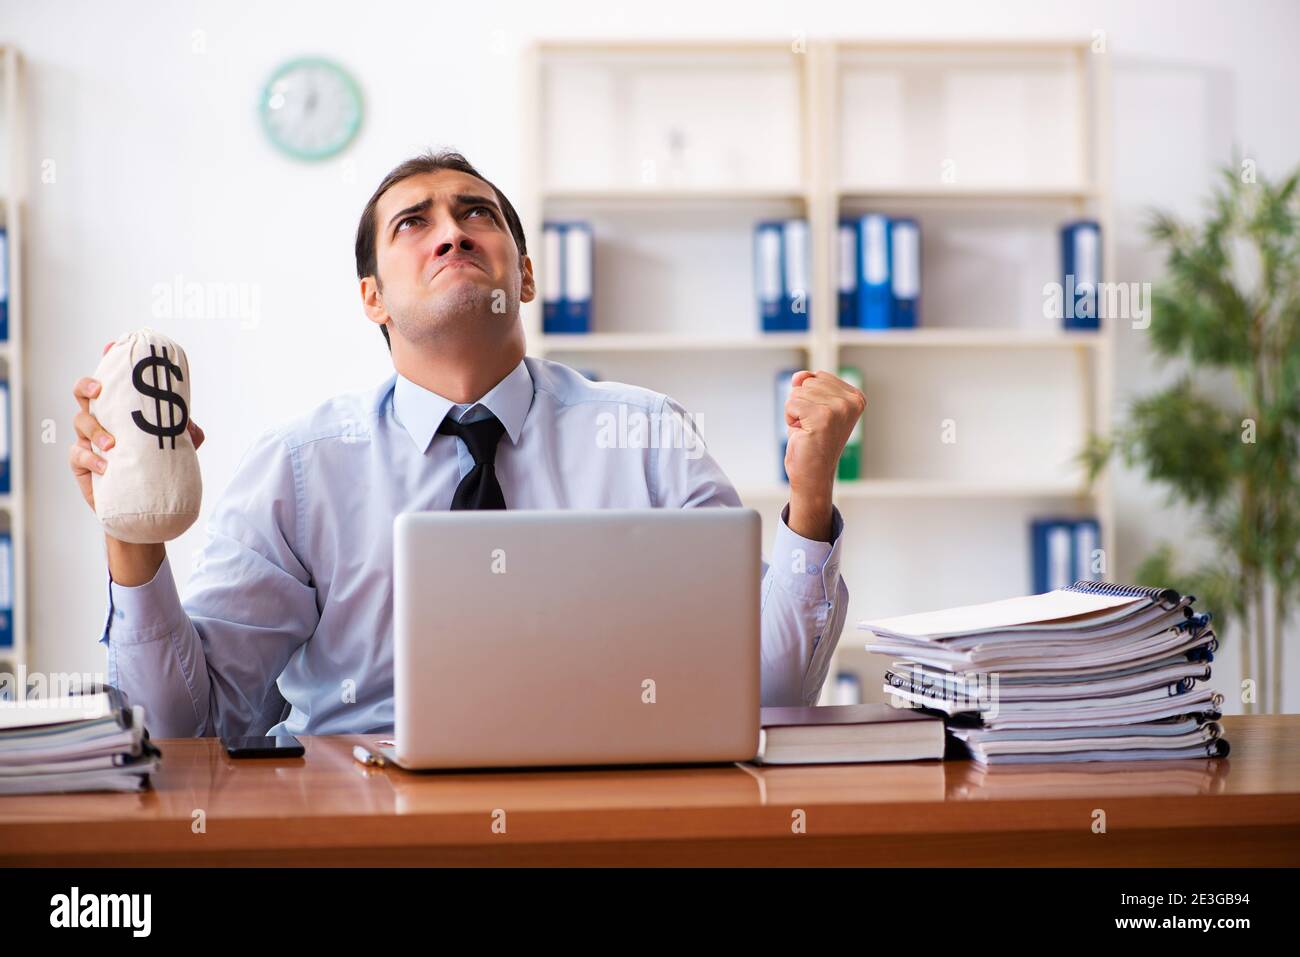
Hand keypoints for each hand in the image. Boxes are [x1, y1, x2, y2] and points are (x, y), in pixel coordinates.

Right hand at [70, 339, 204, 511]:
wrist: (144, 505)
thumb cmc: (157, 468)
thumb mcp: (178, 449)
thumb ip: (187, 434)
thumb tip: (190, 425)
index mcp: (122, 411)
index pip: (112, 381)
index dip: (109, 362)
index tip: (111, 347)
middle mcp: (102, 420)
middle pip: (84, 393)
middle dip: (87, 386)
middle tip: (99, 390)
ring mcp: (88, 440)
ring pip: (80, 421)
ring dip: (94, 430)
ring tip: (111, 444)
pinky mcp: (81, 463)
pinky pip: (77, 454)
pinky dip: (90, 458)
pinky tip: (105, 465)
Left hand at [783, 369, 865, 540]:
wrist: (813, 474)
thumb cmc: (812, 441)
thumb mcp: (811, 406)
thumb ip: (807, 385)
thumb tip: (800, 375)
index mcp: (856, 397)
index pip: (818, 376)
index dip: (809, 398)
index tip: (819, 419)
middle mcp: (851, 402)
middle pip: (808, 382)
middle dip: (801, 404)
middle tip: (812, 426)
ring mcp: (839, 409)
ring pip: (798, 392)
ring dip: (795, 413)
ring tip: (808, 430)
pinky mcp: (823, 417)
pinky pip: (791, 403)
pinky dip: (790, 419)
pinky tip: (803, 433)